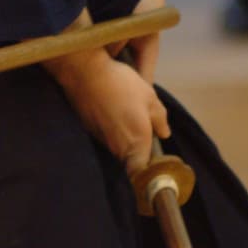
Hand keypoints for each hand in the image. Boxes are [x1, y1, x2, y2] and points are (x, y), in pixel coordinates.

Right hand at [51, 51, 168, 175]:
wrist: (84, 72)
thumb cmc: (121, 85)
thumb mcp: (149, 97)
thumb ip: (160, 119)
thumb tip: (163, 132)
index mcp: (136, 144)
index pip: (141, 175)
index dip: (147, 175)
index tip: (154, 167)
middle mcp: (117, 148)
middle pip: (130, 160)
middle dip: (138, 149)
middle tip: (144, 129)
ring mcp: (101, 139)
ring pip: (117, 146)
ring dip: (124, 136)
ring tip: (126, 113)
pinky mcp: (89, 129)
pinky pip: (105, 135)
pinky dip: (110, 126)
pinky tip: (112, 108)